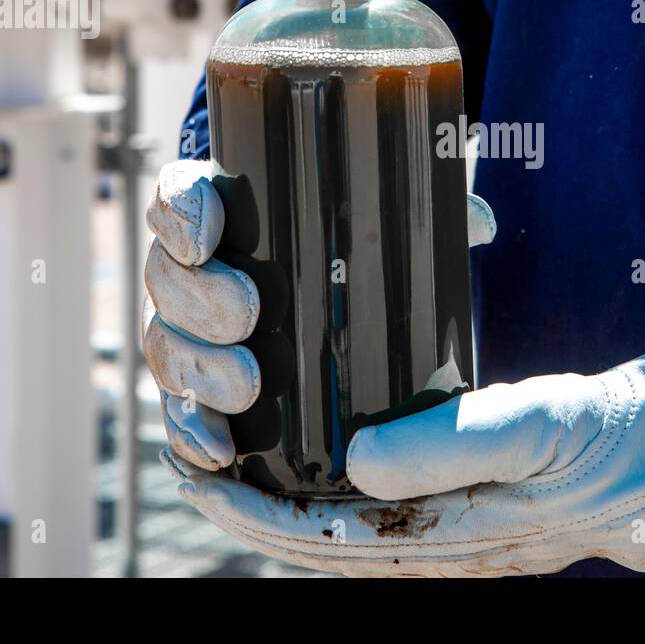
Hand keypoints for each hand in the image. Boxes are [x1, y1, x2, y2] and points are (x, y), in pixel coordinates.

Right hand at [141, 158, 496, 477]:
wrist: (352, 316)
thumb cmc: (367, 253)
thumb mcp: (398, 222)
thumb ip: (430, 211)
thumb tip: (477, 222)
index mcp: (230, 213)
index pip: (182, 194)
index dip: (181, 209)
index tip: (210, 232)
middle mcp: (196, 274)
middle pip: (167, 278)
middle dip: (201, 298)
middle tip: (250, 313)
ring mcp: (192, 339)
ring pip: (167, 347)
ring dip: (200, 369)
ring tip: (249, 387)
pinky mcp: (202, 399)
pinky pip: (179, 415)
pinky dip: (191, 433)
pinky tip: (217, 450)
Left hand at [164, 330, 644, 577]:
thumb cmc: (625, 436)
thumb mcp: (546, 425)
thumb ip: (456, 442)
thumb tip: (357, 460)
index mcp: (464, 531)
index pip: (334, 536)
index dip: (261, 513)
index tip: (203, 478)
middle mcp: (456, 547)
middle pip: (328, 548)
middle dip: (254, 518)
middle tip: (191, 476)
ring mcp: (469, 537)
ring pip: (353, 540)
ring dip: (287, 515)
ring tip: (235, 480)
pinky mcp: (483, 516)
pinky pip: (391, 525)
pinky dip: (339, 508)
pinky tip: (322, 484)